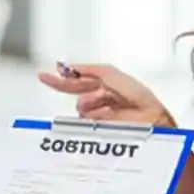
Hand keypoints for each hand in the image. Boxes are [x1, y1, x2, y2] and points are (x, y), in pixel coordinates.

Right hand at [37, 63, 174, 126]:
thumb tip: (71, 67)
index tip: (50, 72)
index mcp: (104, 83)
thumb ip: (88, 70)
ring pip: (80, 106)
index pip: (79, 78)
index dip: (64, 75)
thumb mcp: (110, 74)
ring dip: (90, 101)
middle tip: (46, 78)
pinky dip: (95, 113)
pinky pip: (86, 119)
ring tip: (105, 103)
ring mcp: (99, 111)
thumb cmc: (136, 95)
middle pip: (75, 90)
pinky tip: (107, 112)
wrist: (147, 115)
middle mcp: (100, 96)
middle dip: (62, 84)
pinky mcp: (100, 125)